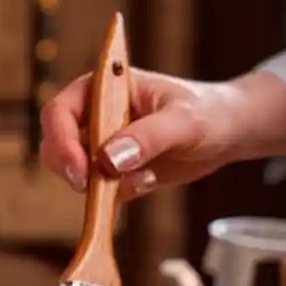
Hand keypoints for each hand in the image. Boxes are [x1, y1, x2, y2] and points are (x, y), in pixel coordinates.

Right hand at [39, 68, 285, 199]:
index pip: (61, 110)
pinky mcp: (117, 171)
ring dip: (97, 185)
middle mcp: (97, 115)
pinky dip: (116, 196)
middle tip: (98, 187)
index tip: (80, 168)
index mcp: (105, 88)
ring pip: (74, 171)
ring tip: (142, 179)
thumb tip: (108, 159)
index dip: (61, 139)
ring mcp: (104, 144)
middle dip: (72, 168)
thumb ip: (147, 137)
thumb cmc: (207, 112)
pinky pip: (100, 190)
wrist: (228, 133)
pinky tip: (150, 181)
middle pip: (56, 144)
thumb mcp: (183, 121)